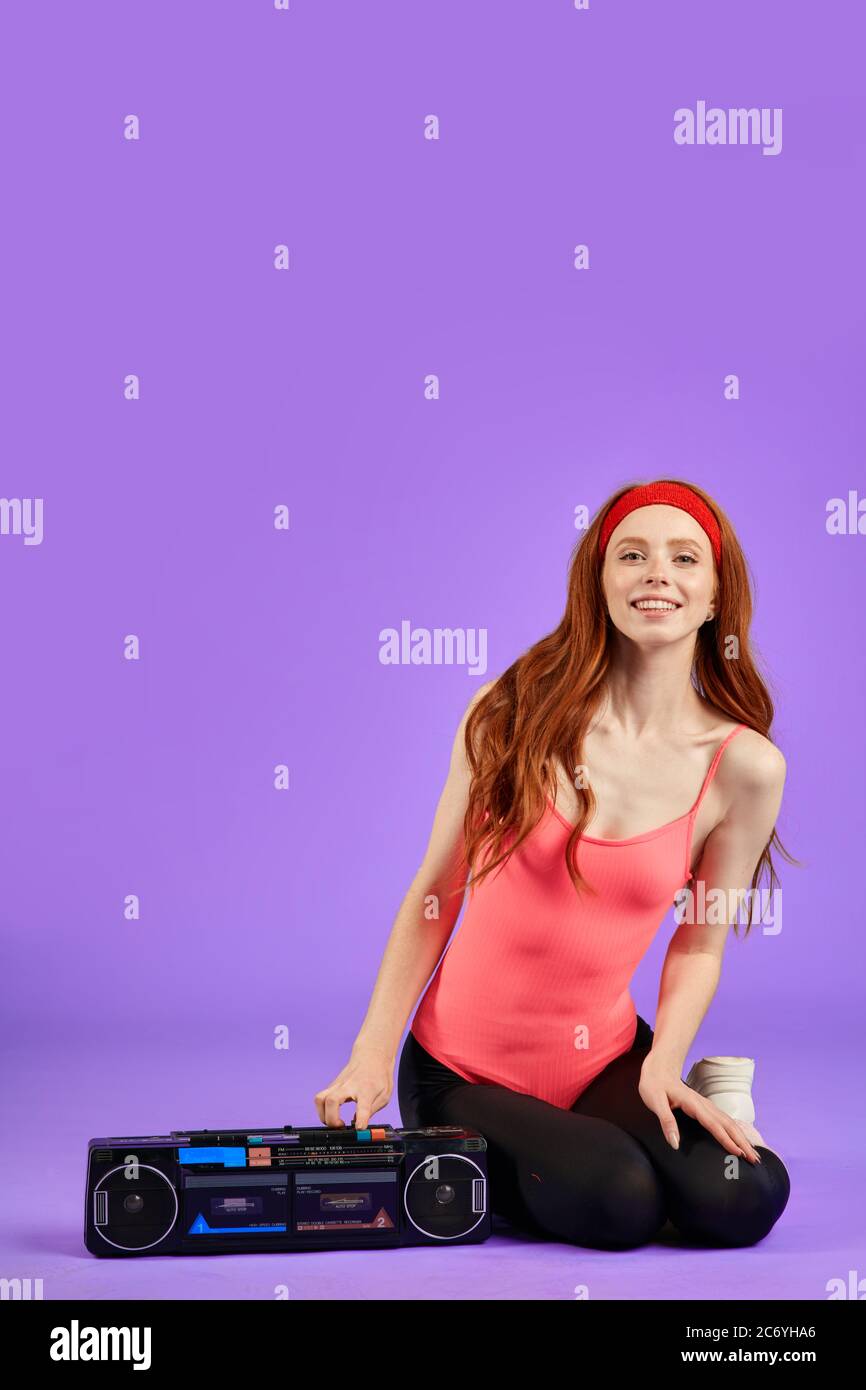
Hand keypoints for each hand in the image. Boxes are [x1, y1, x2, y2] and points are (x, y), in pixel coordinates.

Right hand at [314, 1045, 393, 1129]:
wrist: (372, 1055)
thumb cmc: (379, 1075)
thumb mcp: (385, 1094)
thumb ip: (372, 1111)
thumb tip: (357, 1125)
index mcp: (367, 1090)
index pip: (362, 1106)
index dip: (360, 1119)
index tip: (359, 1128)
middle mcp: (349, 1086)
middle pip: (332, 1101)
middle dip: (332, 1119)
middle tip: (341, 1126)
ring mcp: (338, 1084)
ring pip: (320, 1099)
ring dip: (323, 1115)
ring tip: (334, 1122)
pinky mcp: (332, 1085)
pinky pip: (320, 1099)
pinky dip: (323, 1110)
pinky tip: (332, 1114)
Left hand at [638, 1054, 762, 1163]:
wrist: (658, 1069)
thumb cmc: (654, 1085)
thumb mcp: (655, 1102)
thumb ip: (666, 1122)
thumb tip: (675, 1144)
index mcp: (694, 1104)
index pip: (714, 1125)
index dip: (727, 1140)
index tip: (739, 1154)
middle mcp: (704, 1104)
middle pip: (728, 1125)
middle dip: (742, 1142)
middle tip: (754, 1160)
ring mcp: (706, 1105)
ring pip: (729, 1122)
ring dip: (742, 1137)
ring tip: (753, 1153)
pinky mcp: (705, 1107)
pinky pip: (724, 1120)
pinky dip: (735, 1131)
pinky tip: (741, 1138)